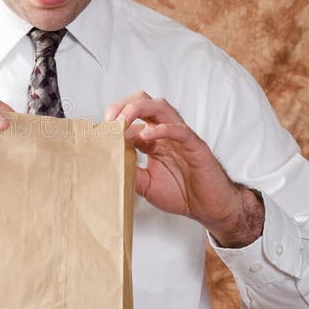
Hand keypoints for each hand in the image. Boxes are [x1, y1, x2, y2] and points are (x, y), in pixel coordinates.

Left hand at [105, 91, 263, 247]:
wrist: (208, 207)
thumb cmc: (181, 193)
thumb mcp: (146, 185)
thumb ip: (130, 172)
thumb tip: (107, 164)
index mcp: (153, 138)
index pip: (131, 117)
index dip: (114, 120)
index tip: (100, 131)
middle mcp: (165, 132)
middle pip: (144, 101)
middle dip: (124, 105)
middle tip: (109, 121)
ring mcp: (180, 136)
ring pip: (160, 107)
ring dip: (138, 109)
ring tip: (122, 122)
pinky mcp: (195, 146)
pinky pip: (180, 130)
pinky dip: (161, 129)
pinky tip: (146, 136)